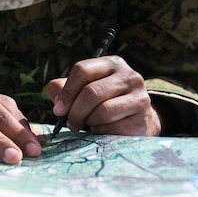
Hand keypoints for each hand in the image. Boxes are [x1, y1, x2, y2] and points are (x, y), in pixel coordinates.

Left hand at [45, 55, 161, 135]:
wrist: (138, 119)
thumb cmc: (104, 102)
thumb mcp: (84, 90)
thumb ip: (63, 89)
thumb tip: (55, 95)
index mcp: (111, 64)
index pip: (82, 70)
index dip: (66, 92)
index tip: (58, 110)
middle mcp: (129, 76)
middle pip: (91, 92)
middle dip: (75, 112)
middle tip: (70, 124)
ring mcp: (140, 97)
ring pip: (103, 111)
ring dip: (89, 122)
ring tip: (89, 125)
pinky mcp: (142, 119)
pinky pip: (113, 128)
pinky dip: (102, 132)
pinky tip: (102, 130)